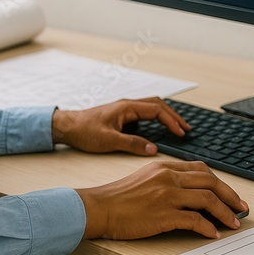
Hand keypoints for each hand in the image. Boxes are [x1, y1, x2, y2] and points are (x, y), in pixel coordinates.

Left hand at [51, 97, 190, 155]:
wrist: (67, 126)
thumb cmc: (84, 131)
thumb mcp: (109, 141)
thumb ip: (132, 144)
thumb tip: (153, 149)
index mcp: (127, 107)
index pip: (156, 110)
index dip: (171, 121)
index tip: (181, 133)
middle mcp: (128, 105)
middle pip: (158, 105)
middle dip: (174, 116)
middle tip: (186, 129)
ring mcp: (125, 109)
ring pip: (152, 107)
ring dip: (166, 116)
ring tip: (178, 128)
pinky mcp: (122, 116)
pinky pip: (144, 113)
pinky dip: (156, 119)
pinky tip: (160, 129)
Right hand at [76, 161, 247, 239]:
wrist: (100, 207)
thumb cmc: (119, 197)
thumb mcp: (145, 177)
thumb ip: (166, 179)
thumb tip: (189, 192)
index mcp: (164, 166)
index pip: (201, 169)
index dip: (219, 182)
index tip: (229, 193)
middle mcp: (168, 177)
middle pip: (210, 181)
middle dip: (230, 195)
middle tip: (240, 207)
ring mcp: (166, 195)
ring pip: (207, 199)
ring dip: (224, 212)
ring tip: (233, 223)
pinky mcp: (163, 214)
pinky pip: (194, 220)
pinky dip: (207, 227)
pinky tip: (212, 234)